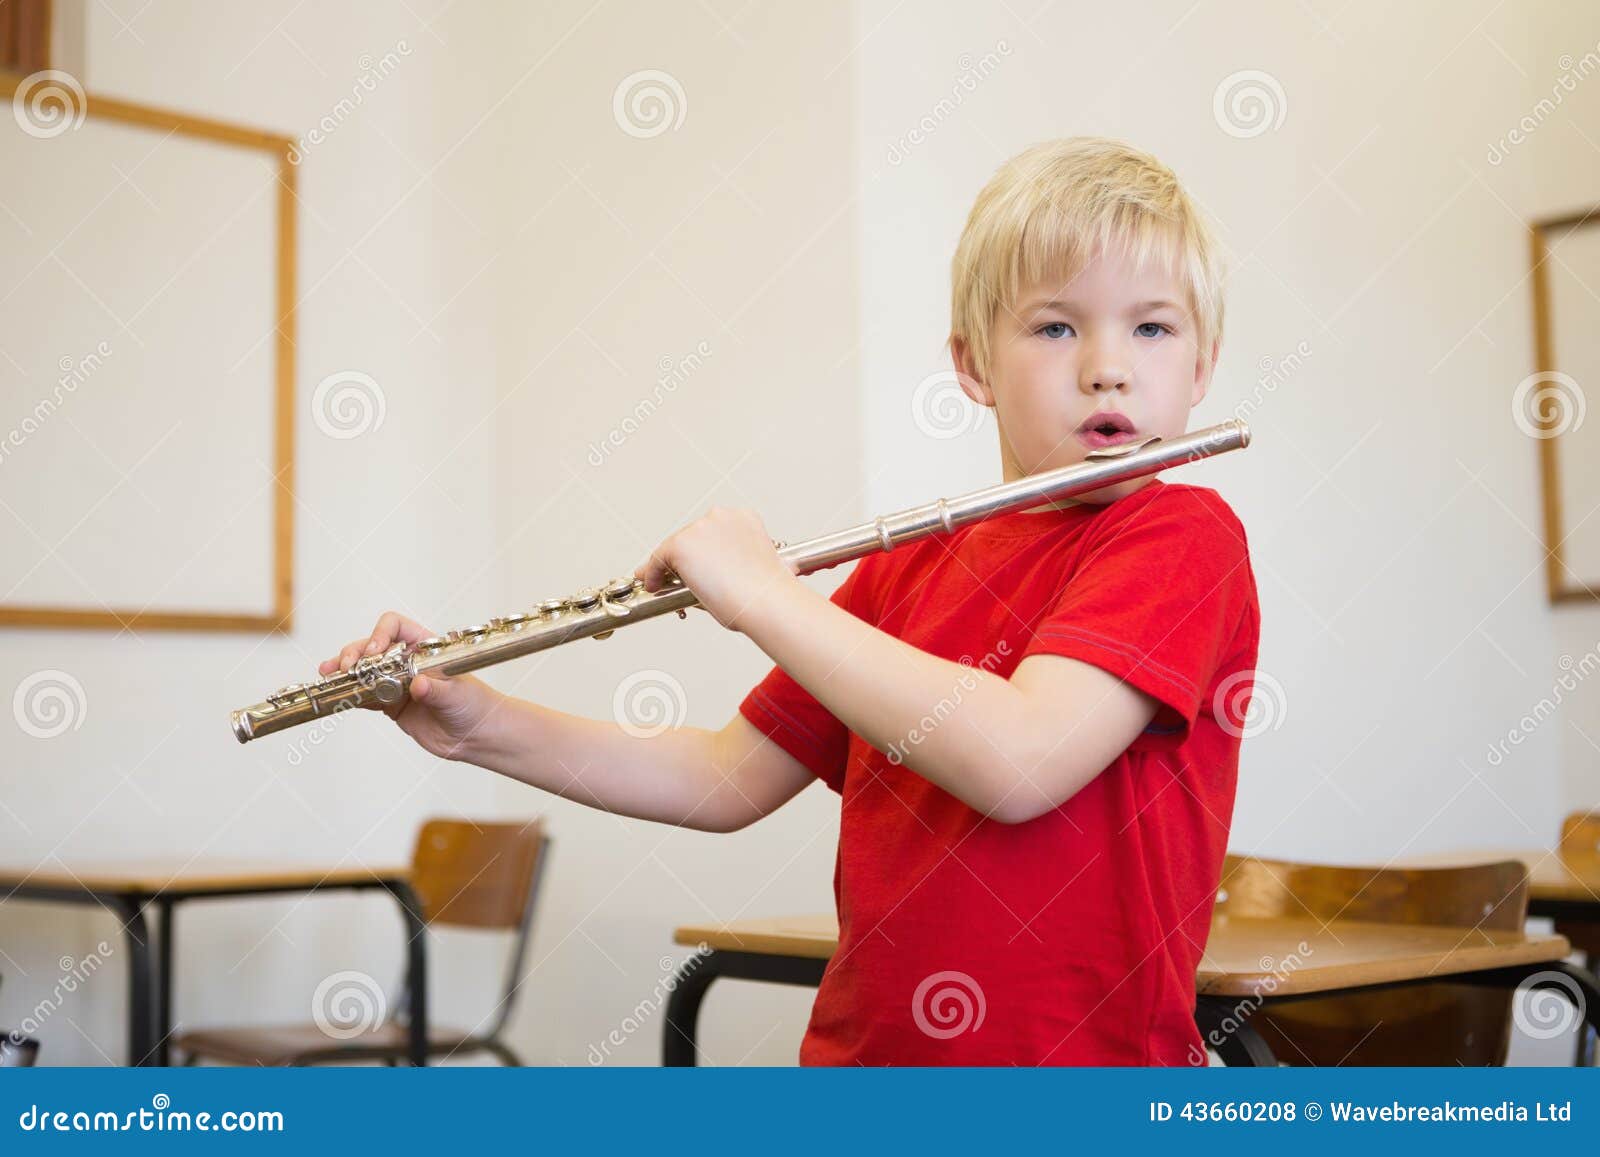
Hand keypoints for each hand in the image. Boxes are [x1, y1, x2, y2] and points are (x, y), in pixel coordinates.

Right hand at [320, 611, 506, 761]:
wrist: (477, 736)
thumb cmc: (476, 705)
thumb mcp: (458, 694)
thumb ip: (437, 690)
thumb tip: (418, 684)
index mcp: (425, 647)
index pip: (396, 626)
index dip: (380, 634)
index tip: (374, 651)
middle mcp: (407, 661)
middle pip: (372, 646)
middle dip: (355, 653)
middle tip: (347, 668)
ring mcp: (396, 682)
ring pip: (363, 670)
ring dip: (344, 671)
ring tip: (329, 675)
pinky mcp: (390, 704)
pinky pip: (363, 695)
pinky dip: (349, 693)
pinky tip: (336, 693)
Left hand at [634, 506, 797, 631]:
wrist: (767, 602)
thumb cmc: (766, 594)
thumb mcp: (752, 569)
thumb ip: (731, 565)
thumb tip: (710, 581)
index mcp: (745, 518)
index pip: (715, 531)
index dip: (703, 550)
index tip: (697, 564)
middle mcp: (722, 516)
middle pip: (693, 536)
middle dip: (687, 558)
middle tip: (678, 578)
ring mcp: (700, 528)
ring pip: (676, 547)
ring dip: (672, 565)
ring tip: (666, 584)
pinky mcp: (681, 545)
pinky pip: (658, 559)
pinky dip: (652, 573)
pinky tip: (653, 585)